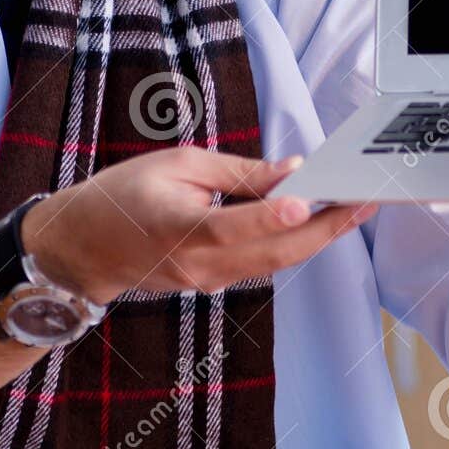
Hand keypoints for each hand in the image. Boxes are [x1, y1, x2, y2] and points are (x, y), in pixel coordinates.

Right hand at [21, 149, 375, 303]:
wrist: (86, 247)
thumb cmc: (127, 195)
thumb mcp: (179, 165)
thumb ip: (237, 173)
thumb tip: (290, 172)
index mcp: (178, 228)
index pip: (231, 225)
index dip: (269, 216)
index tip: (306, 200)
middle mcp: (198, 263)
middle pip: (271, 253)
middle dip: (324, 230)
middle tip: (363, 203)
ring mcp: (208, 280)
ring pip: (274, 263)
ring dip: (317, 238)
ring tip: (353, 210)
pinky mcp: (215, 283)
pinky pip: (262, 265)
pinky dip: (292, 244)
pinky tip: (318, 223)